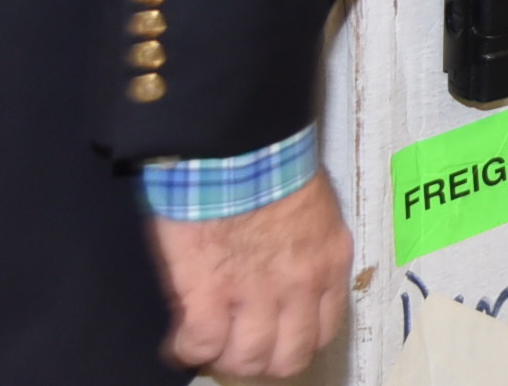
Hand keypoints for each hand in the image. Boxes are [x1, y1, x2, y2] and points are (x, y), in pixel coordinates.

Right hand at [145, 174, 349, 379]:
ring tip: (208, 346)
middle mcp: (300, 285)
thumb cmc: (272, 163)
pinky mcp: (208, 294)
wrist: (236, 146)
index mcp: (328, 261)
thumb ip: (307, 246)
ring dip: (225, 358)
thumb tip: (288, 266)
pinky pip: (201, 345)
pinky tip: (179, 342)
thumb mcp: (312, 208)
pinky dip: (187, 350)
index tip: (275, 339)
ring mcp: (255, 293)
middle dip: (262, 361)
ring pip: (247, 358)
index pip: (324, 329)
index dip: (296, 343)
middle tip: (238, 350)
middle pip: (288, 356)